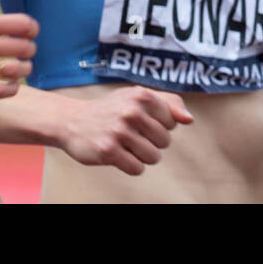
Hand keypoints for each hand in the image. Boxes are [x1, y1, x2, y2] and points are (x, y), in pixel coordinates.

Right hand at [0, 0, 38, 99]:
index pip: (19, 24)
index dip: (32, 28)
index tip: (31, 32)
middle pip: (20, 48)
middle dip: (30, 50)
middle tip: (28, 51)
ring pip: (12, 71)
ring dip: (23, 69)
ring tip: (21, 67)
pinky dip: (10, 88)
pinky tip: (9, 84)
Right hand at [58, 86, 194, 174]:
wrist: (73, 121)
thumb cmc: (113, 109)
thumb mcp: (138, 97)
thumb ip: (169, 103)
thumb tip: (189, 120)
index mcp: (141, 95)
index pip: (172, 123)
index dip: (159, 125)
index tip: (141, 121)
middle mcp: (131, 111)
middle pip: (164, 142)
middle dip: (151, 142)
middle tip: (132, 134)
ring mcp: (119, 131)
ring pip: (153, 157)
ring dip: (142, 156)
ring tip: (127, 145)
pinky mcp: (108, 150)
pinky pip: (137, 168)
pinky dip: (131, 166)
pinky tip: (118, 155)